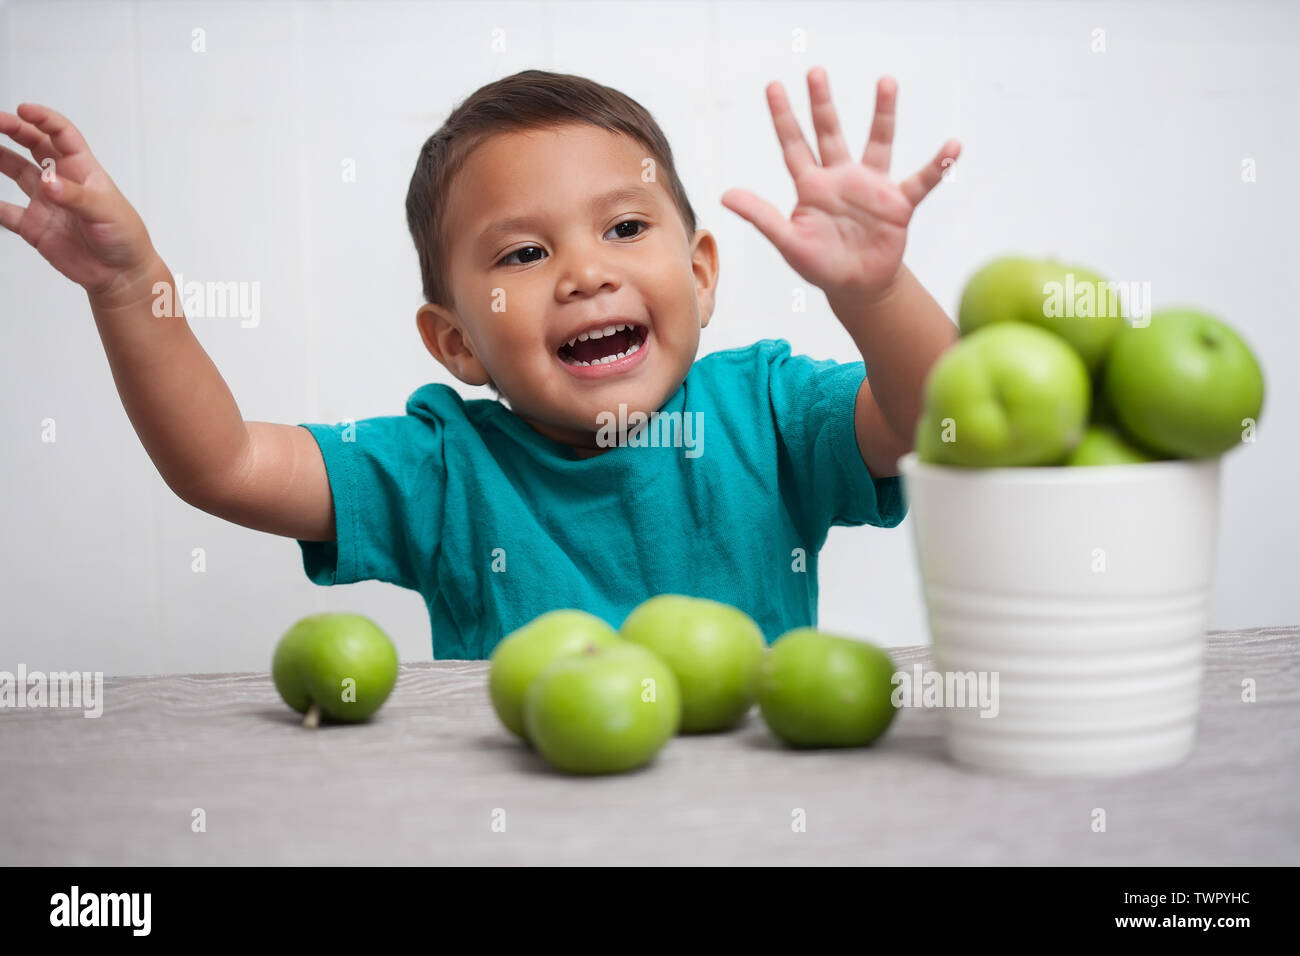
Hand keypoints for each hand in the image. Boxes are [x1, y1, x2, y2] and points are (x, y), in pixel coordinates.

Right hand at [0, 103, 156, 300]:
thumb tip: (48, 184)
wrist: (121, 274)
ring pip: (15, 171)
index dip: (44, 119)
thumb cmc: (125, 237)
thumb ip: (76, 197)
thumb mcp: (107, 212)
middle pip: (34, 145)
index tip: (24, 110)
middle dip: (14, 130)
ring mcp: (45, 202)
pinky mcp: (34, 226)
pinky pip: (5, 212)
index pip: (62, 135)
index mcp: (83, 170)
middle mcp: (61, 181)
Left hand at [722, 68, 959, 305]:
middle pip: (830, 132)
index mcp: (811, 186)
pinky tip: (953, 147)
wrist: (858, 287)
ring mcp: (871, 187)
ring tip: (886, 82)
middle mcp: (841, 178)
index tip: (774, 86)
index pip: (793, 145)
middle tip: (815, 71)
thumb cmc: (821, 264)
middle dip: (822, 103)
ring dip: (882, 115)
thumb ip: (761, 216)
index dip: (783, 117)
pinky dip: (938, 166)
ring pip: (878, 143)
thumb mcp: (788, 242)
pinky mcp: (898, 204)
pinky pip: (921, 180)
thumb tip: (725, 195)